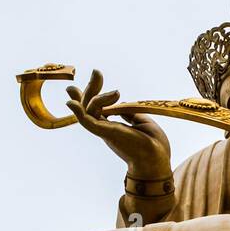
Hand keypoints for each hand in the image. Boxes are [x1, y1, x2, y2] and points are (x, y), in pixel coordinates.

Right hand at [66, 69, 170, 183]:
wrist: (158, 159)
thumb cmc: (153, 144)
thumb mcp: (141, 120)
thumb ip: (128, 111)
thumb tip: (120, 101)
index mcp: (113, 125)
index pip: (95, 107)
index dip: (90, 92)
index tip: (94, 74)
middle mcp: (105, 128)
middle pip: (89, 105)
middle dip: (91, 87)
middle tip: (96, 71)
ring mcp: (105, 131)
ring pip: (88, 109)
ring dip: (97, 95)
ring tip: (116, 92)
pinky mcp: (106, 134)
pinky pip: (88, 122)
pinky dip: (78, 113)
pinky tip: (71, 103)